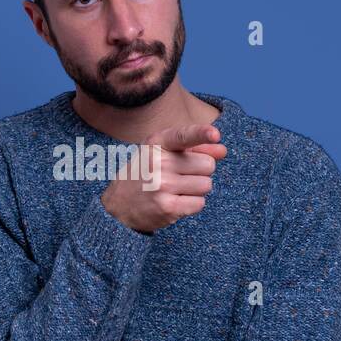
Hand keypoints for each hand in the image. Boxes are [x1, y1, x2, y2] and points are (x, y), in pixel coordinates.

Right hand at [100, 123, 227, 233]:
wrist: (118, 205)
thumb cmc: (146, 174)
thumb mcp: (163, 153)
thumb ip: (194, 148)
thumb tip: (222, 150)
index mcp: (157, 143)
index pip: (183, 136)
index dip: (201, 134)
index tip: (215, 134)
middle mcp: (158, 162)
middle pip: (208, 164)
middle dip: (201, 171)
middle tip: (181, 175)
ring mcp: (162, 185)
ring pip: (206, 185)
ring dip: (197, 189)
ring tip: (176, 189)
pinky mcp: (167, 207)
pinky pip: (199, 203)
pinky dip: (193, 204)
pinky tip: (176, 201)